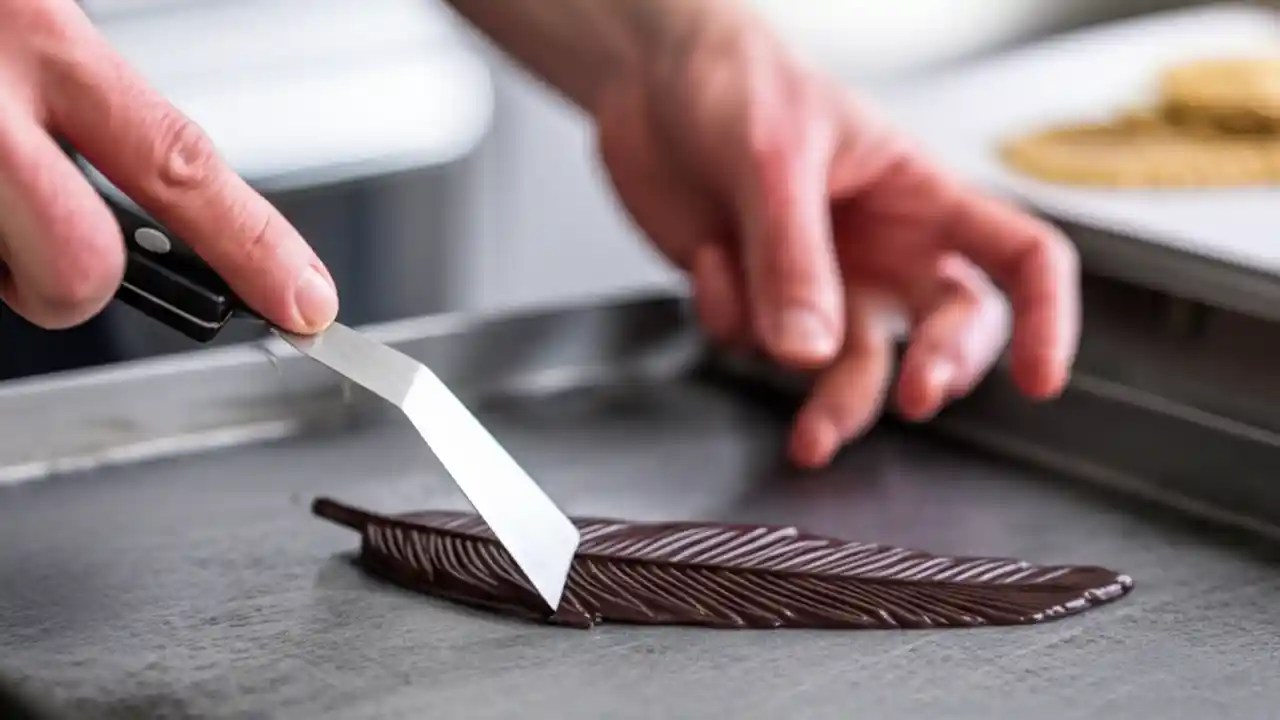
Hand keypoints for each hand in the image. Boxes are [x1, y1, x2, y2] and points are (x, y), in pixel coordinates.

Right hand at [0, 0, 336, 331]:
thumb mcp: (25, 27)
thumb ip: (87, 107)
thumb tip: (167, 204)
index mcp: (44, 41)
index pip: (179, 161)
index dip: (254, 245)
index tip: (307, 301)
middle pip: (85, 268)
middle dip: (70, 284)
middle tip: (35, 247)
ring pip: (12, 280)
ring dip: (1, 259)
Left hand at [593, 4, 1078, 467]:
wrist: (647, 80)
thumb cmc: (735, 82)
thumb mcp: (775, 158)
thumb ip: (794, 256)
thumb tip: (809, 355)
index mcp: (917, 196)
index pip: (1017, 256)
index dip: (1047, 317)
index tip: (1039, 380)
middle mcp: (880, 249)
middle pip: (944, 333)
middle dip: (933, 374)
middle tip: (910, 399)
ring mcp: (819, 282)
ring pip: (850, 367)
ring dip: (832, 403)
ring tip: (808, 437)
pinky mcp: (756, 301)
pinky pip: (756, 344)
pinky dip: (730, 320)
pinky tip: (709, 258)